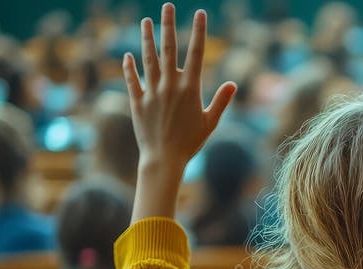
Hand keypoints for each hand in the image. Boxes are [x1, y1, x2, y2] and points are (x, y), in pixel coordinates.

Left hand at [123, 3, 236, 221]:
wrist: (164, 159)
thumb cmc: (190, 144)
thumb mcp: (211, 123)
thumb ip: (221, 101)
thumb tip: (233, 84)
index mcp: (190, 89)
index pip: (196, 53)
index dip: (199, 31)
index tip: (200, 13)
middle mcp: (170, 86)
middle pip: (169, 49)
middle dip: (168, 25)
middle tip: (167, 6)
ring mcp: (152, 93)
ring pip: (148, 59)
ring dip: (146, 38)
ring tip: (145, 21)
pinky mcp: (137, 102)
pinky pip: (132, 80)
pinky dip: (130, 67)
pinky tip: (128, 55)